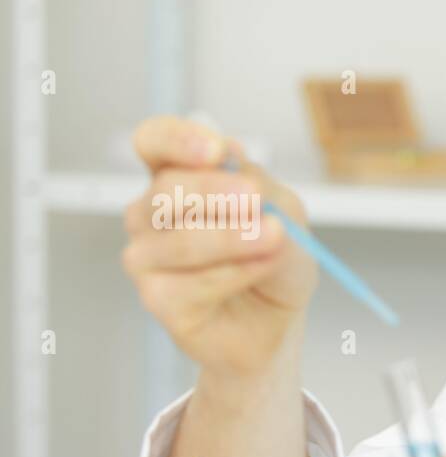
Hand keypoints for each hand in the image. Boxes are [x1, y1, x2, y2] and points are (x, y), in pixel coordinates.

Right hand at [121, 115, 317, 377]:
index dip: (177, 139)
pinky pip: (189, 284)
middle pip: (166, 189)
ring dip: (229, 237)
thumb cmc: (276, 260)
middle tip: (255, 199)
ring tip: (273, 238)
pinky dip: (233, 274)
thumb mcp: (287, 213)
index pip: (154, 141)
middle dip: (215, 192)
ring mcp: (148, 256)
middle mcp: (152, 213)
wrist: (280, 318)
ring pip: (177, 239)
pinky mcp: (158, 299)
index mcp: (178, 176)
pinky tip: (260, 269)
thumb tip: (233, 163)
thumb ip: (263, 187)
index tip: (215, 151)